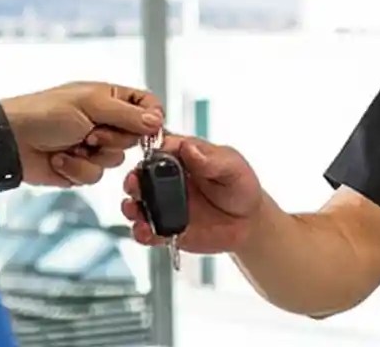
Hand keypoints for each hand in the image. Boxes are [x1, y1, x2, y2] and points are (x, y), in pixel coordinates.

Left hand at [1, 81, 163, 187]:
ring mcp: (93, 146)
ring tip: (71, 144)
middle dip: (112, 139)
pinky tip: (60, 158)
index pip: (146, 105)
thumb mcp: (90, 105)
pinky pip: (95, 176)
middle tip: (90, 132)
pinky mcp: (80, 168)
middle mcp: (104, 121)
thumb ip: (127, 114)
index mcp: (109, 98)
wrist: (10, 142)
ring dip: (92, 156)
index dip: (151, 118)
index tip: (148, 128)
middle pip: (134, 138)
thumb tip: (157, 121)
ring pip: (116, 160)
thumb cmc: (44, 113)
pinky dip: (76, 169)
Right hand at [122, 134, 264, 252]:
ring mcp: (164, 204)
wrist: (248, 223)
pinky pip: (147, 230)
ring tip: (135, 210)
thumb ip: (212, 159)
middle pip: (141, 175)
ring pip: (138, 203)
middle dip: (134, 179)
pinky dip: (141, 232)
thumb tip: (189, 147)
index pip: (161, 146)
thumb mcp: (233, 167)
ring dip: (132, 206)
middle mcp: (168, 178)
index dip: (152, 150)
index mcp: (183, 156)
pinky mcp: (165, 228)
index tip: (149, 156)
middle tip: (135, 184)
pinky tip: (146, 231)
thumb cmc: (240, 187)